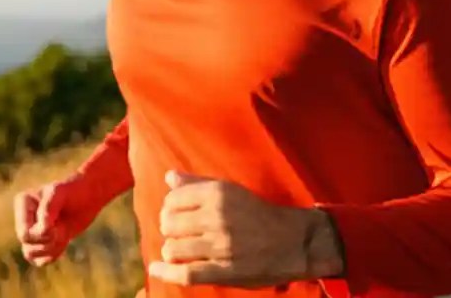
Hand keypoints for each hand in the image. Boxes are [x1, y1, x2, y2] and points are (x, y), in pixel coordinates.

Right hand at [14, 173, 98, 266]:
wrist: (86, 198)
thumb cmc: (73, 191)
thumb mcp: (61, 193)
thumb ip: (50, 207)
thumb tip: (43, 227)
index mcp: (22, 202)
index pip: (24, 233)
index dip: (43, 234)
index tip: (59, 221)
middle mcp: (22, 217)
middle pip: (27, 244)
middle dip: (49, 240)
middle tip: (63, 227)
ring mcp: (30, 231)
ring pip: (30, 254)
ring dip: (52, 249)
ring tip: (64, 234)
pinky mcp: (39, 242)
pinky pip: (38, 260)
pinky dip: (52, 256)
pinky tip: (63, 242)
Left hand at [149, 170, 339, 287]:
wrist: (295, 242)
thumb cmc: (258, 214)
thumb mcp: (231, 191)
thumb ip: (198, 184)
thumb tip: (168, 177)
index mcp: (217, 193)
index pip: (172, 200)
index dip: (169, 209)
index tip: (176, 215)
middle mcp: (217, 217)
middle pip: (168, 224)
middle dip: (170, 230)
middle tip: (180, 234)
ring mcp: (221, 245)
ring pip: (173, 248)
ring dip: (172, 251)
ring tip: (180, 251)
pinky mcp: (225, 270)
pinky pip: (186, 273)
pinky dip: (166, 272)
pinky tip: (156, 268)